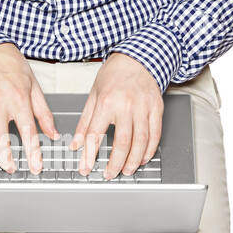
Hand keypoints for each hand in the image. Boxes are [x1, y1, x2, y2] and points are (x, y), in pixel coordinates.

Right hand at [0, 43, 58, 173]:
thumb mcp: (34, 87)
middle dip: (6, 158)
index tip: (35, 166)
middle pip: (0, 137)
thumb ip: (44, 113)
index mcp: (18, 98)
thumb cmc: (11, 66)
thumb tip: (53, 133)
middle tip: (11, 169)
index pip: (27, 131)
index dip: (32, 152)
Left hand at [71, 52, 163, 178]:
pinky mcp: (157, 108)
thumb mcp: (93, 96)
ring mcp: (144, 108)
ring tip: (127, 170)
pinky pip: (155, 134)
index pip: (95, 135)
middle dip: (115, 164)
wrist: (138, 58)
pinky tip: (143, 158)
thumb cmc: (114, 75)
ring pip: (140, 142)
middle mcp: (126, 106)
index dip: (89, 155)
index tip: (85, 168)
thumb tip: (75, 144)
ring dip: (133, 161)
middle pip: (121, 143)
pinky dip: (149, 150)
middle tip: (110, 174)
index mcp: (106, 102)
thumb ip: (85, 122)